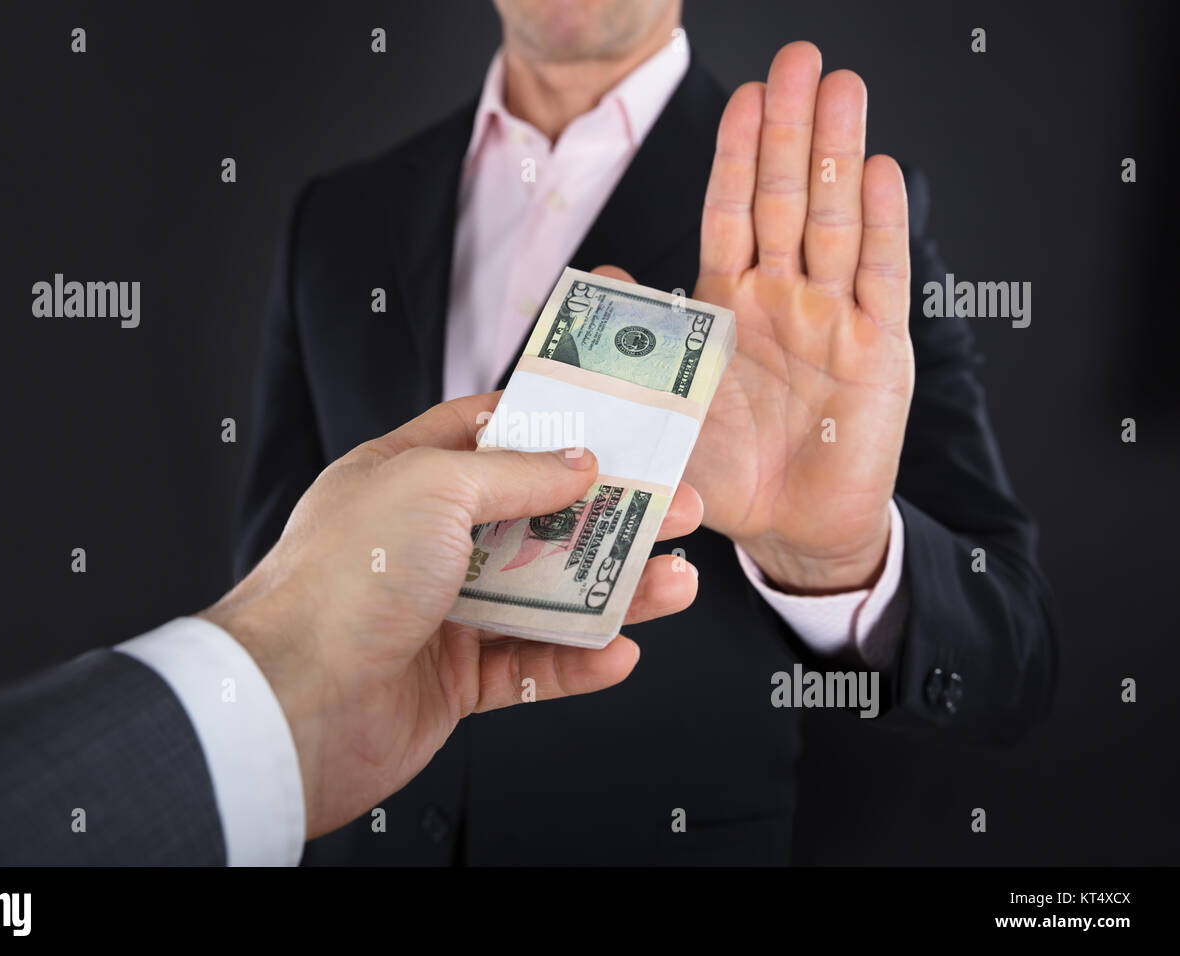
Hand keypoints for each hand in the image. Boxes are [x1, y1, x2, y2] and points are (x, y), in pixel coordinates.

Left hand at [199, 393, 701, 838]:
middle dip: (608, 516)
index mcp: (401, 477)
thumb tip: (578, 460)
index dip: (549, 427)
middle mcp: (422, 541)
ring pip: (544, 597)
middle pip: (534, 520)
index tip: (614, 426)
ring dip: (612, 591)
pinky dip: (578, 661)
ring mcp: (439, 612)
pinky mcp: (451, 681)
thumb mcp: (432, 486)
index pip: (483, 435)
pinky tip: (621, 652)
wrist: (292, 705)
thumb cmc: (343, 578)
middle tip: (674, 510)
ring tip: (675, 584)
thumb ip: (514, 474)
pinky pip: (529, 667)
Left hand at [604, 41, 912, 594]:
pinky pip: (881, 279)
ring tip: (842, 87)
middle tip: (799, 59)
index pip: (731, 213)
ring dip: (838, 155)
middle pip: (786, 198)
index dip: (737, 154)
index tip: (743, 95)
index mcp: (730, 307)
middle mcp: (784, 300)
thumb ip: (641, 343)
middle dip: (792, 129)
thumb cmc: (728, 472)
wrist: (789, 530)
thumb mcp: (668, 408)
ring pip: (837, 221)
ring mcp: (834, 319)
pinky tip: (881, 169)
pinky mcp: (877, 351)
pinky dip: (884, 227)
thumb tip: (604, 275)